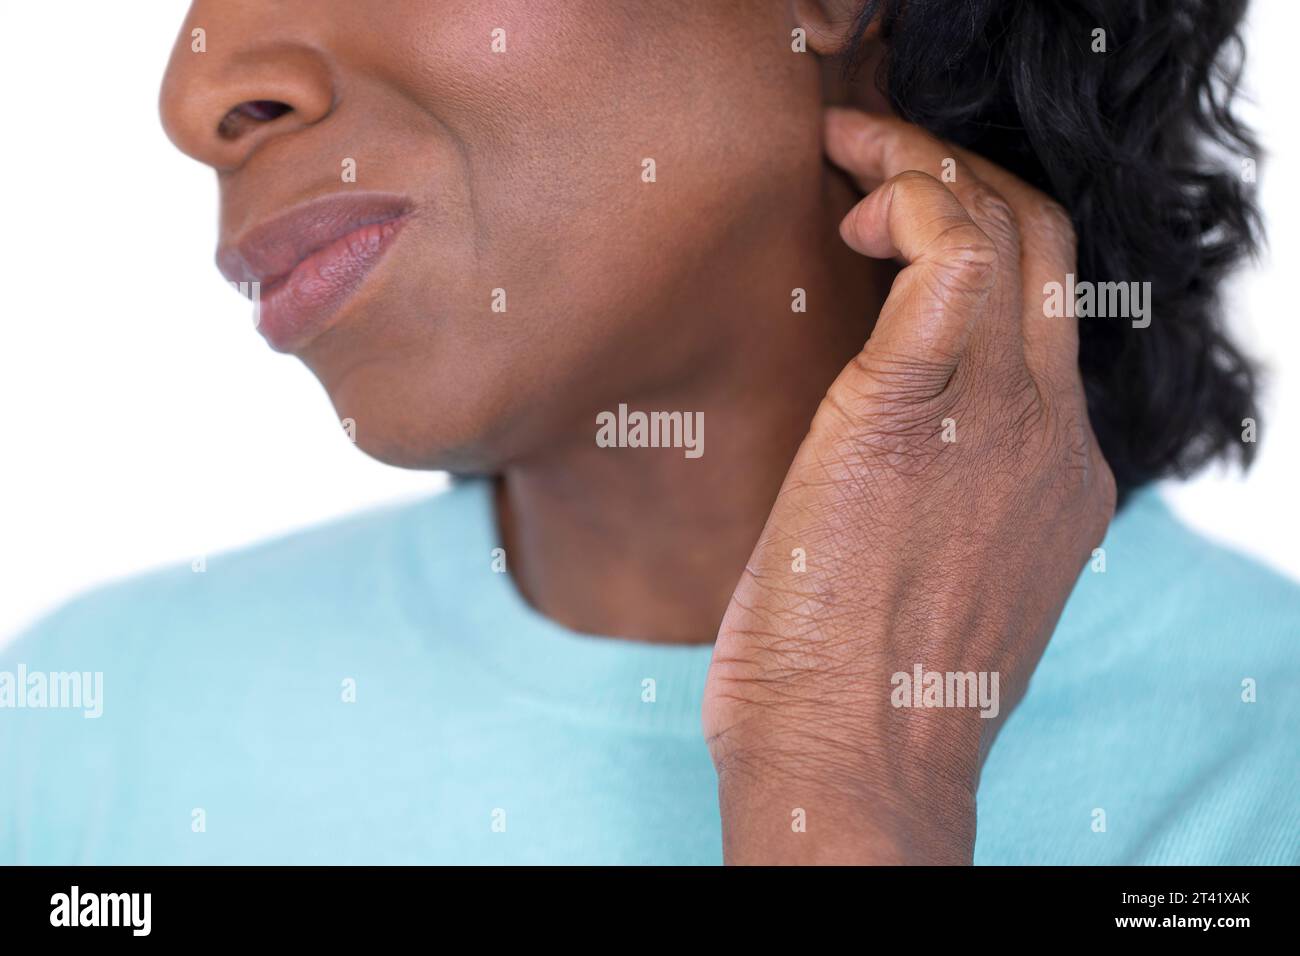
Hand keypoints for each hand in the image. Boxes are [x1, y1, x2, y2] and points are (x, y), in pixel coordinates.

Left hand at [702, 108, 1115, 864]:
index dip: (980, 243)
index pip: (1045, 316)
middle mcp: (1051, 437)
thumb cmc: (864, 691)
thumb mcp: (940, 586)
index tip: (895, 229)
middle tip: (875, 156)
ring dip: (926, 164)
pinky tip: (851, 212)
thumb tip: (902, 463)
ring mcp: (998, 421)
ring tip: (850, 157)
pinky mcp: (912, 412)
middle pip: (1048, 246)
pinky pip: (951, 255)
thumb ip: (951, 506)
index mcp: (1058, 477)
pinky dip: (909, 198)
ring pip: (1007, 227)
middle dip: (962, 172)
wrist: (850, 767)